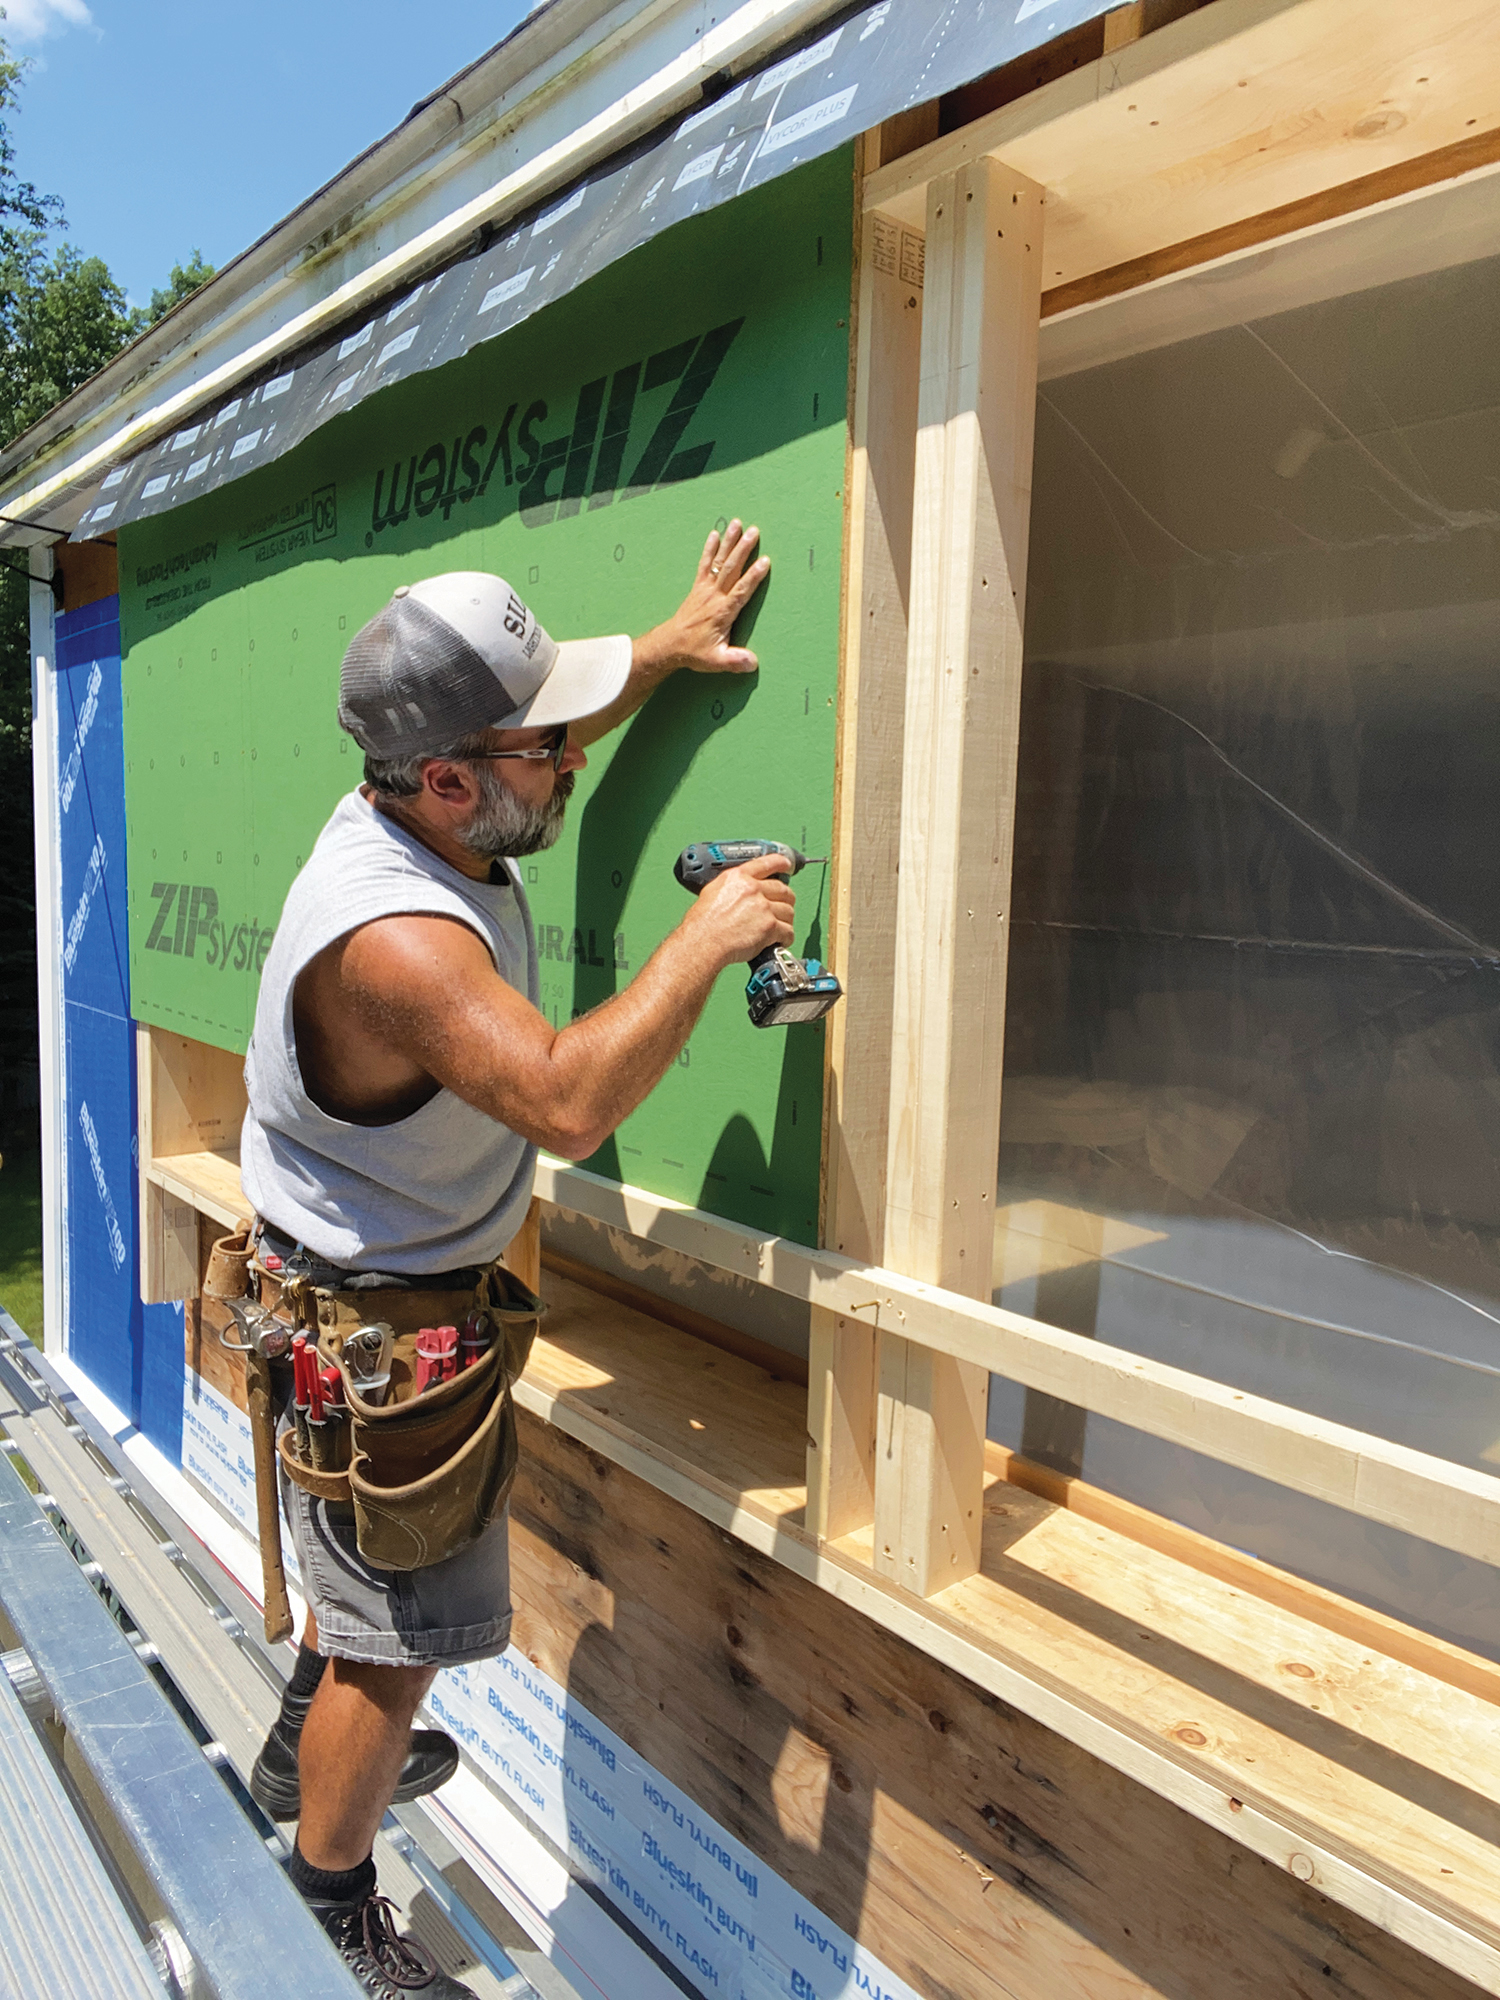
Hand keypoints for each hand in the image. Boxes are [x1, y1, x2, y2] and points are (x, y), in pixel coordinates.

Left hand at [640, 520, 769, 676]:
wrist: (670, 645)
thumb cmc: (695, 652)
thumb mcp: (716, 661)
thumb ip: (735, 661)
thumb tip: (753, 662)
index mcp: (722, 612)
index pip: (741, 591)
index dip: (753, 576)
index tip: (765, 561)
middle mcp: (714, 596)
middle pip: (731, 568)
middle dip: (743, 549)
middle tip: (754, 531)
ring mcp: (705, 589)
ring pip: (719, 562)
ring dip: (729, 542)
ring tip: (737, 523)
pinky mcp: (698, 587)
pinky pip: (704, 564)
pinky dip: (710, 548)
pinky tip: (715, 534)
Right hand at [683, 853, 794, 967]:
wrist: (703, 941)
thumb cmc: (703, 923)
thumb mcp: (712, 891)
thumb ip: (731, 886)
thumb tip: (740, 890)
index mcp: (739, 877)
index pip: (766, 863)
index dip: (780, 863)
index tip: (786, 865)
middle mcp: (753, 889)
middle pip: (783, 890)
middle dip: (786, 899)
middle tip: (783, 907)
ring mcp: (763, 907)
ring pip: (788, 912)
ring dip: (785, 921)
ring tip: (779, 928)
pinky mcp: (769, 926)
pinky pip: (788, 931)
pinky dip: (786, 937)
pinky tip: (780, 940)